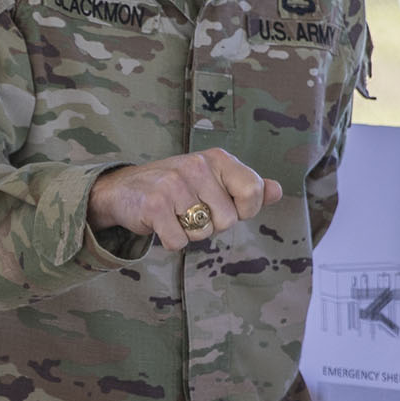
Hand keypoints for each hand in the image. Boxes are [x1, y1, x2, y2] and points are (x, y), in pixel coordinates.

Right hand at [87, 150, 285, 251]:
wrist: (122, 189)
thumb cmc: (176, 186)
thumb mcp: (213, 179)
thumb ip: (247, 186)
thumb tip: (277, 191)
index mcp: (217, 158)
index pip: (253, 192)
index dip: (243, 210)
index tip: (225, 206)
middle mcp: (197, 166)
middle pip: (229, 220)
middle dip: (212, 224)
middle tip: (190, 210)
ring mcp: (174, 185)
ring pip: (204, 233)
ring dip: (190, 233)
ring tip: (174, 214)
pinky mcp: (154, 206)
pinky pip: (179, 242)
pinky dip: (171, 240)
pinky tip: (161, 223)